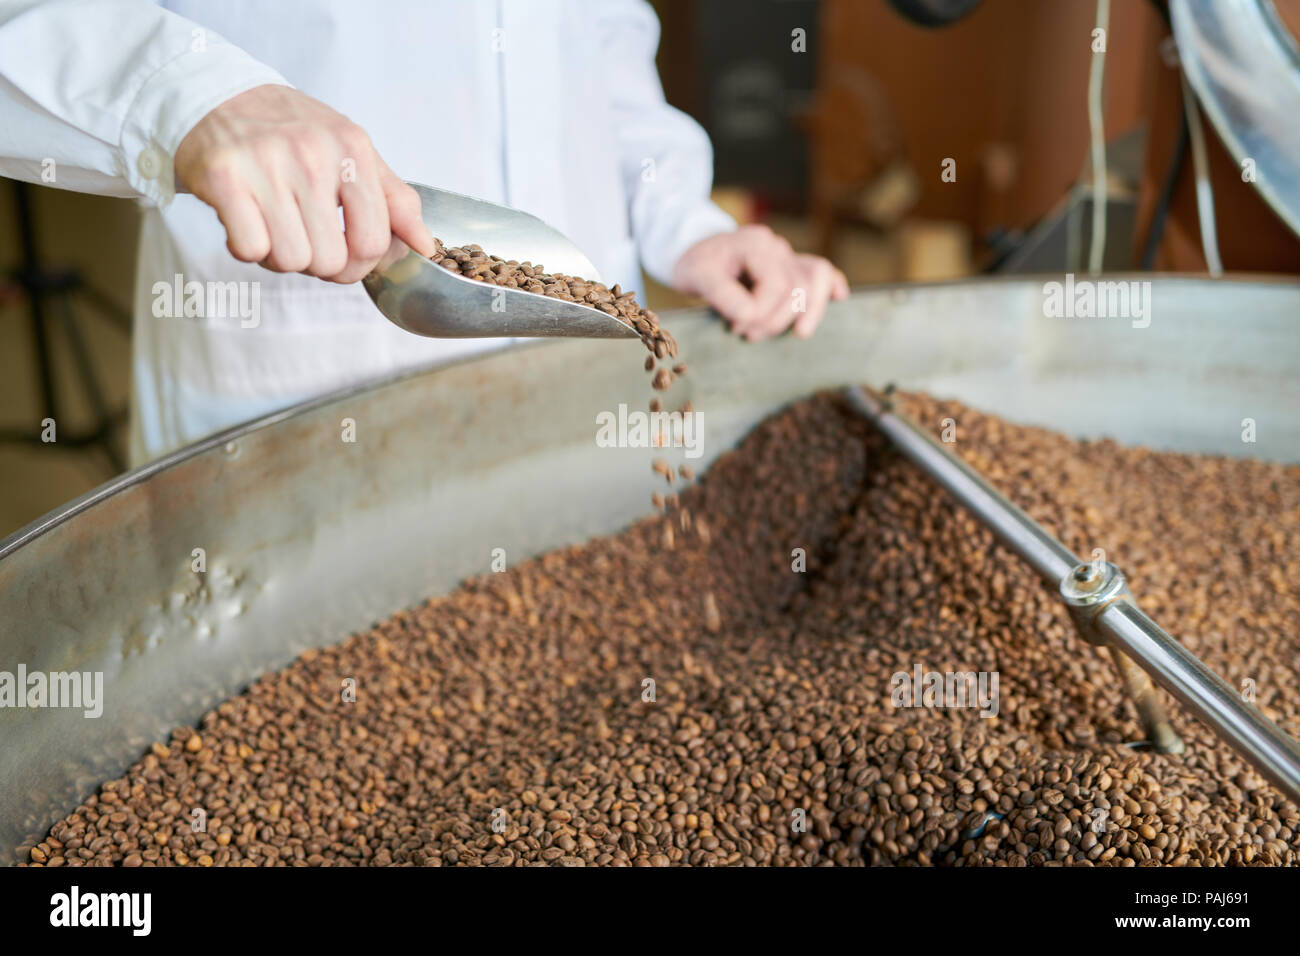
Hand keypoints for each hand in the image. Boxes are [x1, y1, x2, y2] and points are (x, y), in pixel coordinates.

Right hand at [174, 85, 434, 283]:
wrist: (217, 95)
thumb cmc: (292, 131)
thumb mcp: (354, 152)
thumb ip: (395, 200)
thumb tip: (427, 247)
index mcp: (352, 148)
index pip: (374, 242)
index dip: (359, 264)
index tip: (344, 252)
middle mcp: (312, 153)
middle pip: (331, 261)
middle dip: (318, 262)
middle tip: (303, 234)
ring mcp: (266, 164)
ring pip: (291, 260)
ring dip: (280, 257)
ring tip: (274, 225)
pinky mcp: (221, 177)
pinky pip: (249, 249)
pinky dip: (247, 248)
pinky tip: (246, 221)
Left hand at [672, 224, 848, 340]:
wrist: (694, 252)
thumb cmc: (695, 264)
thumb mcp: (697, 277)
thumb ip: (722, 295)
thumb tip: (750, 316)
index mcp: (754, 244)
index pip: (776, 284)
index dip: (762, 312)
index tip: (737, 326)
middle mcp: (775, 247)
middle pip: (798, 285)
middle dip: (776, 319)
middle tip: (747, 334)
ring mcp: (787, 255)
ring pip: (817, 277)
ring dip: (810, 310)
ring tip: (798, 333)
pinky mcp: (791, 267)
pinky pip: (821, 272)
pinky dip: (831, 286)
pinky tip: (839, 298)